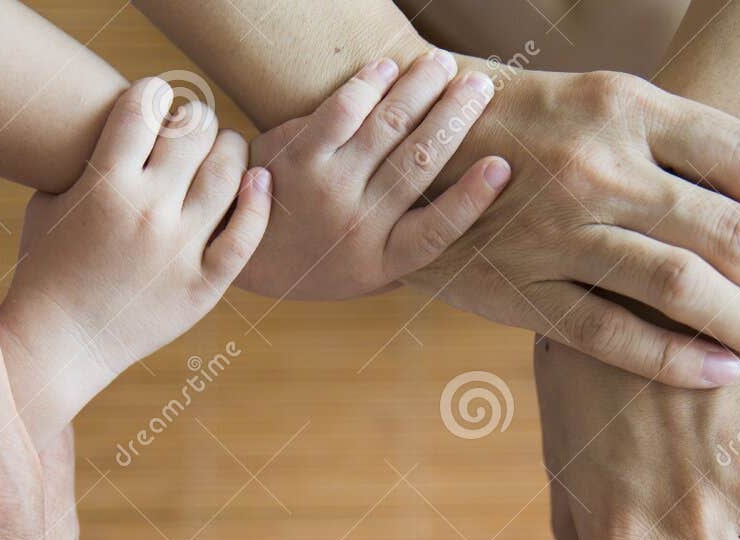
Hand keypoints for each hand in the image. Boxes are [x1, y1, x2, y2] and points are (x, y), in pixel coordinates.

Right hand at [0, 77, 271, 431]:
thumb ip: (88, 157)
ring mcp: (179, 250)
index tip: (154, 105)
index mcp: (105, 184)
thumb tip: (127, 120)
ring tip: (221, 152)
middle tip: (190, 131)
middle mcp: (147, 211)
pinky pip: (246, 235)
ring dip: (229, 149)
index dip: (154, 94)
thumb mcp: (50, 200)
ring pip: (230, 171)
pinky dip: (258, 202)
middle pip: (196, 130)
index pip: (146, 104)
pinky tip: (257, 182)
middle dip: (194, 119)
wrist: (61, 342)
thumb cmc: (48, 266)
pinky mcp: (203, 285)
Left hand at [236, 51, 509, 300]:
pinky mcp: (297, 157)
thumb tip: (464, 213)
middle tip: (482, 86)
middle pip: (420, 165)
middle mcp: (357, 229)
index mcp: (380, 261)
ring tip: (444, 66)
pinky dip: (368, 86)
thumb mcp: (361, 274)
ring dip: (421, 90)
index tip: (502, 165)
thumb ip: (404, 249)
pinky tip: (388, 68)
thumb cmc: (312, 259)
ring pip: (387, 130)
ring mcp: (326, 190)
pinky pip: (341, 112)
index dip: (472, 198)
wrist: (237, 248)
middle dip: (456, 118)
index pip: (438, 230)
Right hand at [408, 67, 739, 385]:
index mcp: (624, 108)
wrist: (402, 153)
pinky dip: (677, 360)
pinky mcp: (523, 288)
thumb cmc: (515, 131)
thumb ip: (662, 141)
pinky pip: (615, 334)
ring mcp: (558, 230)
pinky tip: (717, 372)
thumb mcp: (591, 103)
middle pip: (728, 231)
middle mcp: (597, 165)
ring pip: (682, 285)